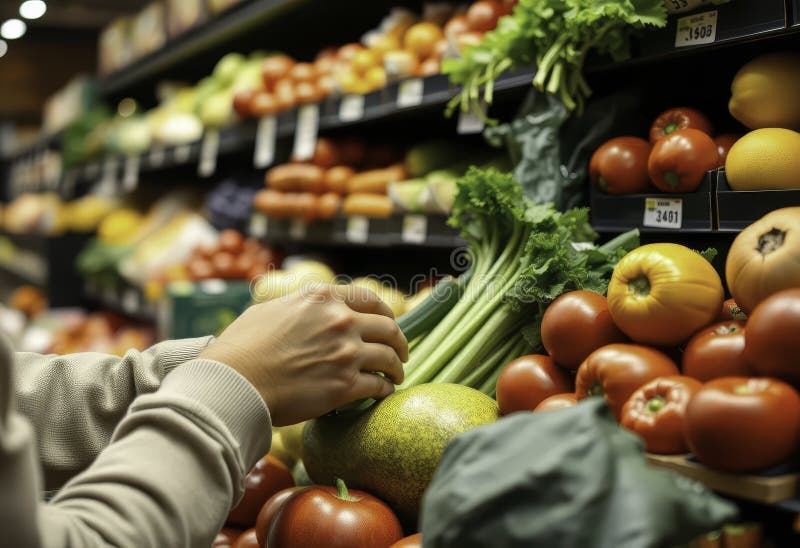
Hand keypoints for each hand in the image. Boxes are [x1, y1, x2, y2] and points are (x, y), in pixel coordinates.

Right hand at [199, 284, 407, 425]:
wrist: (234, 382)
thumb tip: (305, 311)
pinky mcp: (344, 385)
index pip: (369, 299)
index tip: (389, 322)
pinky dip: (384, 390)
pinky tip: (382, 393)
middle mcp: (340, 321)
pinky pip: (378, 386)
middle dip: (399, 341)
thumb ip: (297, 307)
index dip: (385, 312)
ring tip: (396, 376)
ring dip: (397, 368)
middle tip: (401, 352)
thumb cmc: (241, 348)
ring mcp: (345, 353)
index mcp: (322, 298)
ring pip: (389, 358)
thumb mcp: (269, 310)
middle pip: (388, 328)